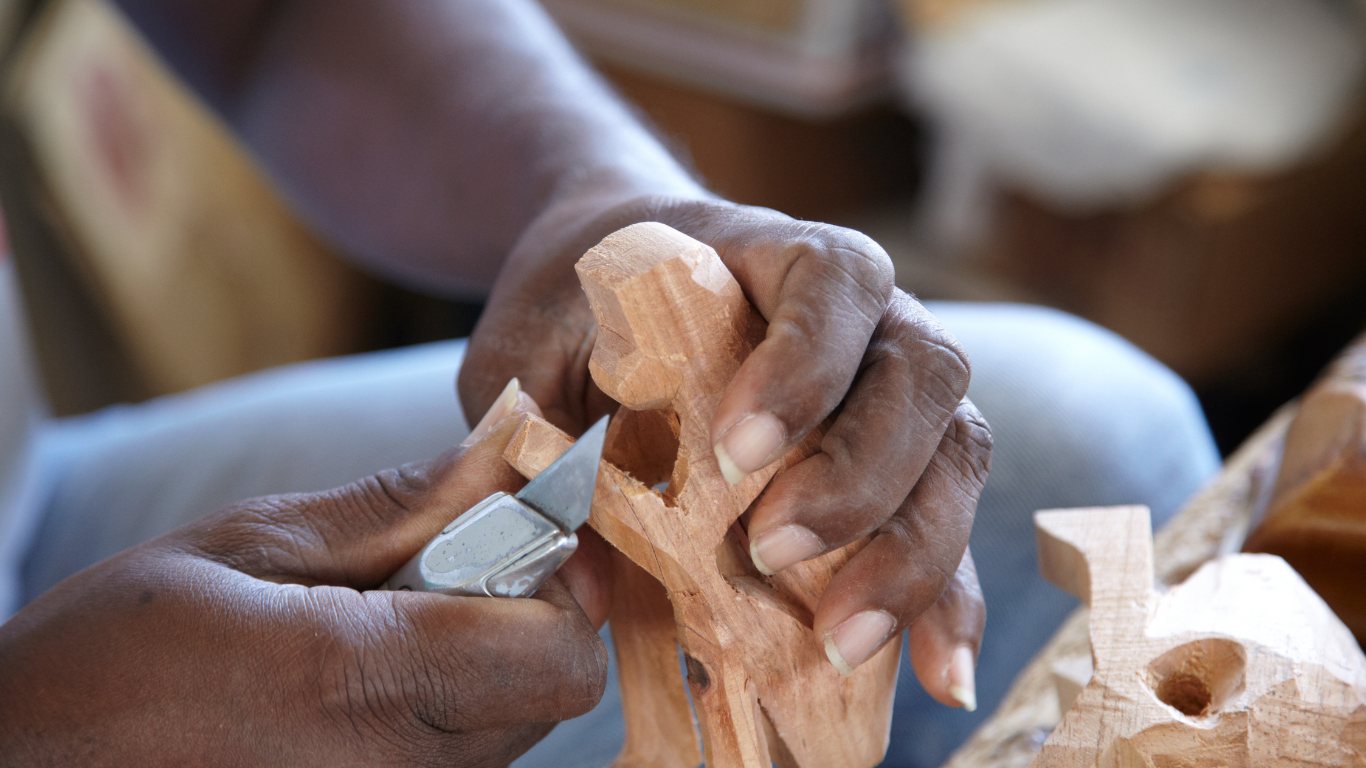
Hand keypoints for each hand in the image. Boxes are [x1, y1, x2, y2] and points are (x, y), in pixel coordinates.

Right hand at [0, 394, 610, 766]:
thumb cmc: (108, 657)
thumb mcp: (245, 545)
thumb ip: (394, 506)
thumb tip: (501, 455)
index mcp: (362, 685)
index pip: (560, 652)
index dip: (564, 579)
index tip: (524, 523)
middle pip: (552, 690)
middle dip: (530, 610)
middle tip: (445, 562)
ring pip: (514, 728)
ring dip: (490, 659)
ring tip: (389, 620)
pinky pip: (461, 762)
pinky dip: (449, 707)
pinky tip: (369, 677)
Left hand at [460, 193, 990, 706]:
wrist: (626, 272)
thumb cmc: (590, 302)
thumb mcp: (538, 345)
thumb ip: (544, 434)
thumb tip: (587, 588)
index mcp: (784, 256)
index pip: (832, 284)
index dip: (803, 366)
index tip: (735, 452)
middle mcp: (874, 314)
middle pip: (922, 377)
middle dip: (859, 478)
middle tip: (771, 552)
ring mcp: (902, 388)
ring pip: (957, 454)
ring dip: (912, 553)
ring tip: (840, 643)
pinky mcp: (909, 463)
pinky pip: (951, 523)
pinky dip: (951, 599)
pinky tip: (937, 671)